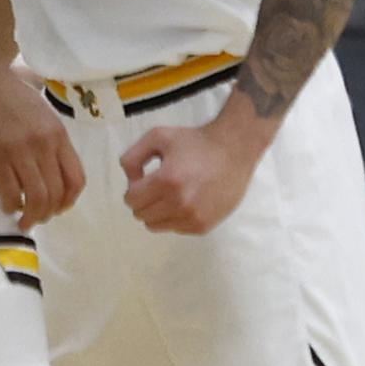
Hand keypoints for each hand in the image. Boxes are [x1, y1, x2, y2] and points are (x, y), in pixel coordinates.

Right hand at [0, 46, 83, 225]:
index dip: (69, 200)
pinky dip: (10, 205)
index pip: (76, 178)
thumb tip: (50, 156)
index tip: (58, 208)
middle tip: (36, 219)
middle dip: (48, 213)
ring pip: (35, 197)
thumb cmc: (4, 88)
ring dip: (30, 216)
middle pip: (56, 193)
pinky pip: (9, 191)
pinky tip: (6, 206)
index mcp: (58, 134)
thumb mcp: (40, 109)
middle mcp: (44, 145)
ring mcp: (20, 151)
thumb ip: (48, 133)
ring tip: (23, 221)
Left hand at [121, 112, 265, 235]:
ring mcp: (193, 217)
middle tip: (158, 187)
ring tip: (171, 195)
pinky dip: (175, 217)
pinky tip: (188, 201)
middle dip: (144, 201)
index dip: (134, 188)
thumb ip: (132, 157)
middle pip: (141, 215)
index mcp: (166, 181)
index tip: (145, 180)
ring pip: (156, 226)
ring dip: (157, 212)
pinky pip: (175, 229)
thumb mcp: (158, 136)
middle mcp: (179, 203)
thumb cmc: (196, 141)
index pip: (131, 199)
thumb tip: (129, 181)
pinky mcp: (203, 226)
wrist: (235, 150)